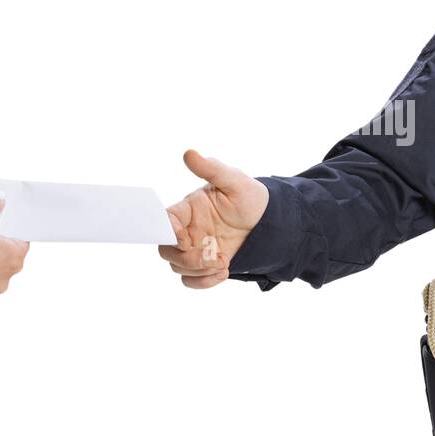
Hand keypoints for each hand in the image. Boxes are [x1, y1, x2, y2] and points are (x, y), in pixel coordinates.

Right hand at [157, 149, 269, 289]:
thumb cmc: (251, 197)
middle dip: (185, 259)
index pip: (165, 222)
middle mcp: (187, 230)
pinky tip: (223, 272)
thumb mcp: (234, 181)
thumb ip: (211, 169)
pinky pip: (192, 280)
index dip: (169, 233)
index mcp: (188, 209)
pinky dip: (203, 282)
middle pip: (167, 250)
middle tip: (210, 258)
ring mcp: (196, 248)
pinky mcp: (206, 264)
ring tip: (223, 264)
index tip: (187, 240)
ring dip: (198, 271)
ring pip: (178, 267)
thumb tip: (189, 153)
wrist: (270, 222)